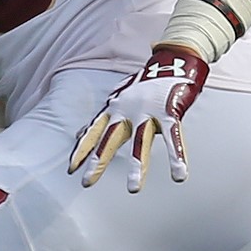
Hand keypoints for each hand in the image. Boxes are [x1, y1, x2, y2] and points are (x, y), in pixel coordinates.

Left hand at [69, 46, 207, 192]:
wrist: (172, 60)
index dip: (82, 149)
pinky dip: (177, 157)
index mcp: (115, 109)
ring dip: (137, 167)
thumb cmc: (144, 85)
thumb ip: (101, 121)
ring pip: (141, 143)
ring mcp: (148, 112)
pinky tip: (179, 175)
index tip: (71, 168)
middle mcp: (128, 111)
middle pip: (110, 139)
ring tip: (133, 190)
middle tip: (87, 183)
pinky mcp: (170, 111)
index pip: (94, 131)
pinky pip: (174, 137)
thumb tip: (78, 135)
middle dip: (98, 160)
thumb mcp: (118, 100)